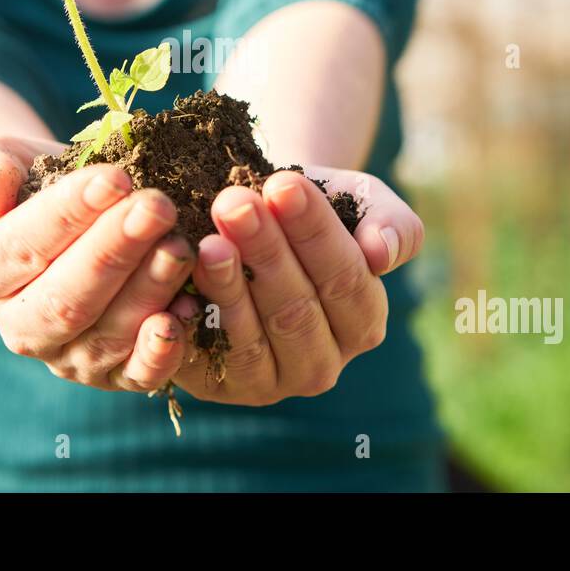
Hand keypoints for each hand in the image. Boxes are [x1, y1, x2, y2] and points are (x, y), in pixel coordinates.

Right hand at [0, 134, 194, 392]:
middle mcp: (19, 327)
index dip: (69, 213)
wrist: (73, 216)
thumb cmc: (36, 180)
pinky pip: (138, 375)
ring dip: (148, 290)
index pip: (24, 247)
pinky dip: (164, 350)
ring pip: (106, 335)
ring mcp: (67, 357)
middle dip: (115, 251)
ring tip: (180, 245)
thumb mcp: (4, 158)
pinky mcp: (115, 375)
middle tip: (158, 207)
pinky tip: (190, 308)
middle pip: (66, 299)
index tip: (115, 177)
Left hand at [170, 168, 423, 405]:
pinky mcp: (216, 386)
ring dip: (227, 288)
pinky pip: (201, 360)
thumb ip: (392, 224)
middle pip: (295, 310)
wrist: (250, 222)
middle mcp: (321, 365)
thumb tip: (381, 253)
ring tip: (208, 241)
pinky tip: (177, 285)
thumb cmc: (309, 210)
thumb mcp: (361, 201)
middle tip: (234, 203)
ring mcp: (268, 383)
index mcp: (363, 323)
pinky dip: (188, 325)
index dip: (314, 233)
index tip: (282, 184)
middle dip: (264, 253)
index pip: (345, 280)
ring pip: (249, 339)